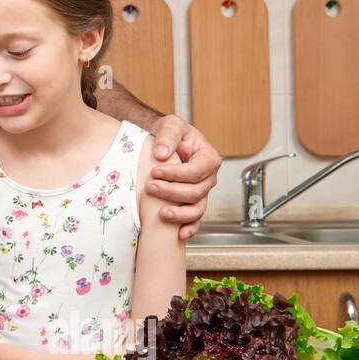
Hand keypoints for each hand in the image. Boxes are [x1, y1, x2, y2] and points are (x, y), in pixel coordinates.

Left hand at [148, 114, 220, 238]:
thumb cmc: (171, 134)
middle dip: (172, 192)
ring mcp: (202, 192)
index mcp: (208, 158)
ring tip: (161, 214)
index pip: (196, 171)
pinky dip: (190, 228)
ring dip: (179, 214)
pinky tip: (179, 235)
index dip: (176, 174)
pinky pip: (196, 219)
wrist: (164, 144)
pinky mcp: (193, 203)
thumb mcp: (170, 125)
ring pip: (197, 208)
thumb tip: (162, 153)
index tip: (155, 171)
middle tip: (150, 187)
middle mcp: (208, 178)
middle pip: (196, 191)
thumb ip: (168, 135)